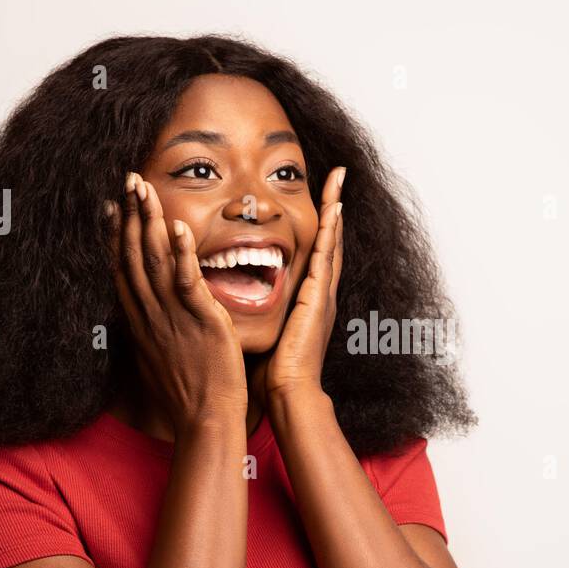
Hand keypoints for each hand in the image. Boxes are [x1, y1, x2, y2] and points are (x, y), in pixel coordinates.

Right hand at [106, 172, 246, 430]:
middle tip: (126, 180)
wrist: (205, 419)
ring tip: (144, 189)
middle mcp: (152, 314)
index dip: (115, 235)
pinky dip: (182, 254)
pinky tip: (178, 228)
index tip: (110, 205)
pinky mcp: (201, 322)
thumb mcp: (162, 354)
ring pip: (155, 262)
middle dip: (129, 216)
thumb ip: (156, 327)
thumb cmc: (189, 390)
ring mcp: (174, 317)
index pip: (122, 269)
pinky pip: (188, 283)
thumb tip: (149, 314)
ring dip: (149, 222)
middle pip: (133, 257)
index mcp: (143, 321)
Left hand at [262, 166, 345, 400]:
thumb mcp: (262, 330)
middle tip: (337, 175)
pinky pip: (326, 256)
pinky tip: (334, 208)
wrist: (289, 392)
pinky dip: (332, 231)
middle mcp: (318, 291)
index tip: (317, 197)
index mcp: (305, 298)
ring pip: (330, 240)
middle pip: (327, 239)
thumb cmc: (273, 371)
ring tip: (339, 178)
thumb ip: (253, 312)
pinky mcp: (318, 297)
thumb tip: (229, 298)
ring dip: (335, 208)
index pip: (311, 252)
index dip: (315, 224)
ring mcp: (321, 292)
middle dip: (332, 206)